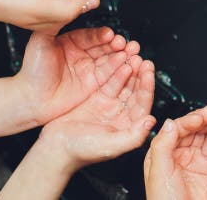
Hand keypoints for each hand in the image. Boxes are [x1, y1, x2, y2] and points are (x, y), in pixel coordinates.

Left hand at [16, 27, 139, 124]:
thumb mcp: (41, 41)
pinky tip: (126, 64)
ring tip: (131, 52)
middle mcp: (81, 54)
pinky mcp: (94, 84)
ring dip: (122, 55)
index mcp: (71, 41)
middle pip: (104, 46)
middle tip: (124, 42)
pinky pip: (109, 75)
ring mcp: (88, 69)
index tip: (109, 34)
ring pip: (110, 59)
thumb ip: (55, 23)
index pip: (91, 35)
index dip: (101, 35)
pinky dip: (119, 70)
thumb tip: (69, 8)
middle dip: (116, 44)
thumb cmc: (32, 71)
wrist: (31, 99)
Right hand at [38, 54, 156, 172]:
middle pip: (135, 90)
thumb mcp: (111, 146)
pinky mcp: (96, 99)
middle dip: (139, 74)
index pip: (143, 102)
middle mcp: (121, 115)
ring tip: (131, 56)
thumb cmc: (81, 152)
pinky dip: (114, 72)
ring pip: (123, 84)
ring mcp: (108, 106)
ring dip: (128, 70)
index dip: (147, 85)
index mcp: (129, 126)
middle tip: (141, 58)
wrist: (54, 148)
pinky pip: (109, 82)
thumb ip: (134, 136)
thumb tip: (151, 121)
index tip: (148, 70)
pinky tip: (118, 62)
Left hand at [144, 106, 206, 199]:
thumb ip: (162, 145)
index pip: (178, 128)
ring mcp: (197, 163)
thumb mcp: (158, 173)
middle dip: (205, 119)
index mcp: (163, 154)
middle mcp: (180, 156)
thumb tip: (169, 122)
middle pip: (194, 129)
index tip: (202, 116)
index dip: (191, 119)